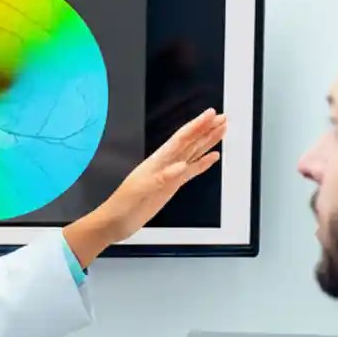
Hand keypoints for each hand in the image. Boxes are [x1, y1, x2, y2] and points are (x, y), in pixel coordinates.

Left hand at [63, 108, 226, 265]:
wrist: (114, 222)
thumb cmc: (122, 207)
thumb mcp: (141, 191)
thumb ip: (162, 178)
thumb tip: (181, 167)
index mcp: (157, 162)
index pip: (181, 139)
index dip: (197, 126)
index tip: (210, 114)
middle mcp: (164, 165)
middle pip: (190, 142)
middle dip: (206, 129)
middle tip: (223, 118)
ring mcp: (169, 175)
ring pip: (192, 153)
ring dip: (207, 141)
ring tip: (221, 130)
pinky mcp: (171, 186)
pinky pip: (191, 171)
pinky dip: (202, 163)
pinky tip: (211, 158)